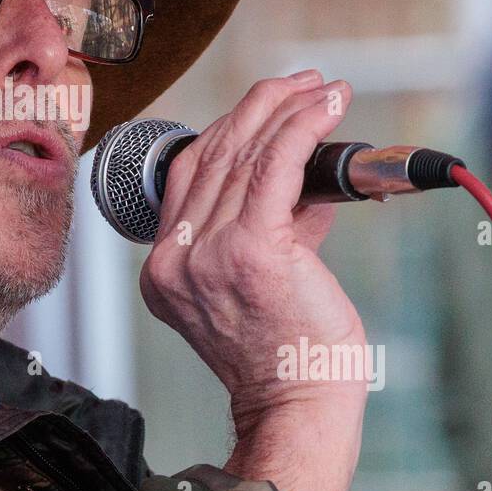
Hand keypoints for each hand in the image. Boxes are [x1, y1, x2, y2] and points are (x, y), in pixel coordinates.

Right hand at [138, 70, 367, 490]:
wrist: (299, 408)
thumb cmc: (290, 355)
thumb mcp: (262, 280)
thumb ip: (274, 223)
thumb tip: (306, 167)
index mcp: (166, 270)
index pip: (190, 175)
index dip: (229, 129)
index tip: (267, 106)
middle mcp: (174, 259)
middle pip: (212, 155)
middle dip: (259, 107)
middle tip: (299, 82)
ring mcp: (205, 254)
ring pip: (243, 155)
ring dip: (286, 109)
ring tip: (320, 87)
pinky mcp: (249, 250)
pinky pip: (273, 167)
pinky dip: (301, 127)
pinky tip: (325, 104)